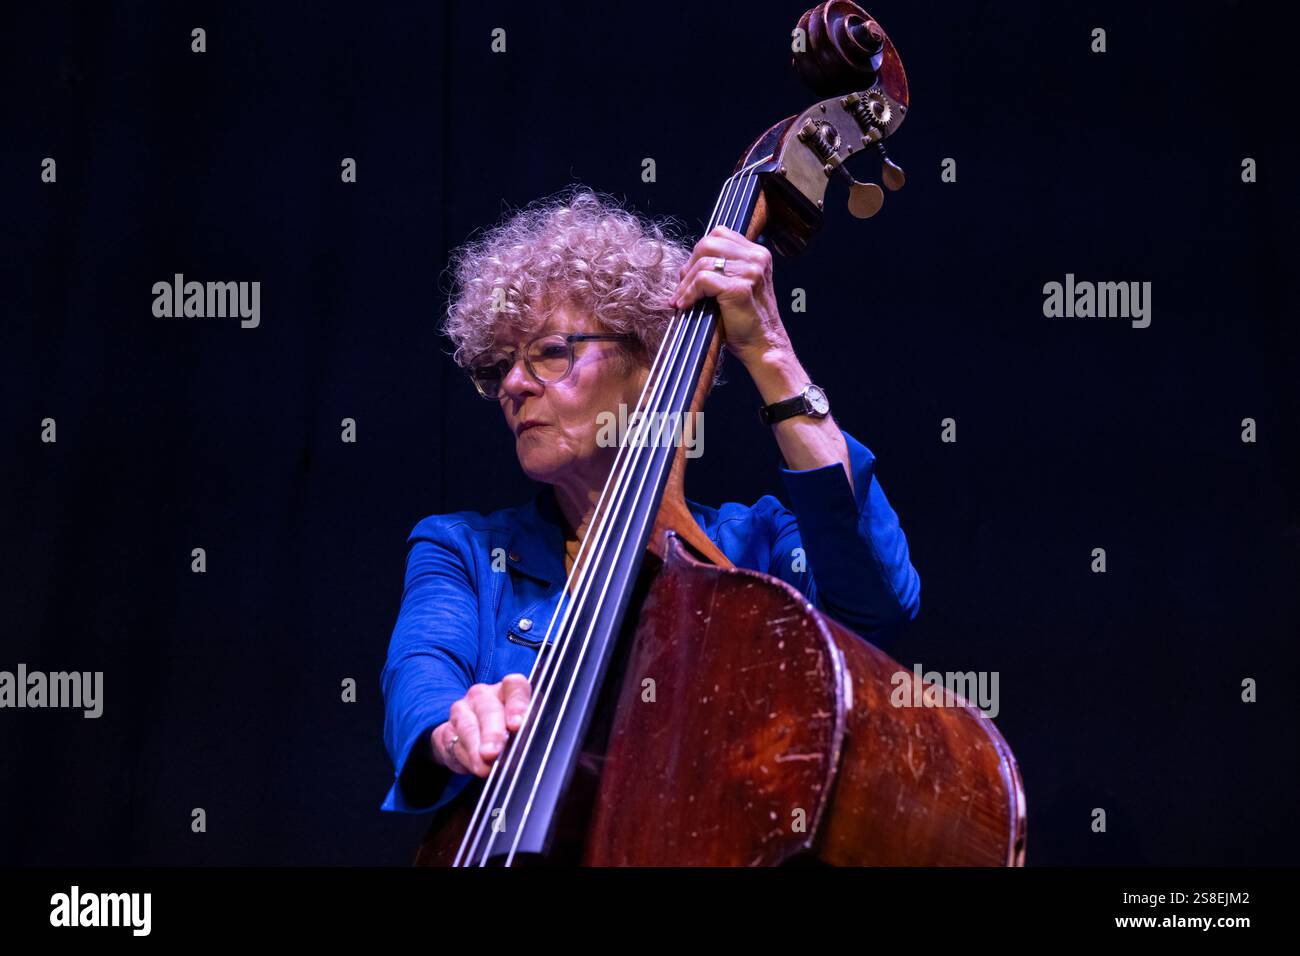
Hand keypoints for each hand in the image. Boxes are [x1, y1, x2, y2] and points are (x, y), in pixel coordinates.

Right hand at [431, 673, 531, 776]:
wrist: (471, 738)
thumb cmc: (506, 730)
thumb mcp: (521, 727)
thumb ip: (526, 731)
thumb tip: (526, 747)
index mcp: (507, 689)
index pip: (514, 686)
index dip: (517, 704)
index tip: (517, 725)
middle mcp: (483, 695)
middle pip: (489, 710)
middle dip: (492, 733)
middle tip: (494, 752)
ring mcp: (462, 710)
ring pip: (468, 727)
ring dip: (476, 748)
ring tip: (484, 766)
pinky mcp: (447, 729)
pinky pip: (454, 743)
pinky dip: (467, 758)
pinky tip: (475, 766)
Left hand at [669, 224, 792, 368]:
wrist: (764, 347)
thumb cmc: (748, 322)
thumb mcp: (739, 286)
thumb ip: (723, 269)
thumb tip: (688, 265)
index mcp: (758, 254)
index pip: (720, 234)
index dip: (700, 252)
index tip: (691, 274)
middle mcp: (757, 258)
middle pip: (708, 243)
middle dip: (689, 265)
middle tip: (682, 287)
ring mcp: (750, 271)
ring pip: (702, 262)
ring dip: (685, 283)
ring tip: (681, 300)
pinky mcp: (739, 287)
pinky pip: (702, 280)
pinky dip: (688, 293)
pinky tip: (686, 305)